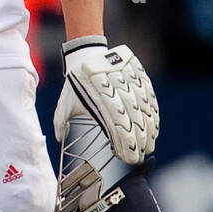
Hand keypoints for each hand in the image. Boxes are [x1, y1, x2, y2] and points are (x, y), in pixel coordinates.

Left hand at [54, 37, 158, 163]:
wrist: (85, 53)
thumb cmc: (75, 82)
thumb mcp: (64, 101)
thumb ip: (60, 122)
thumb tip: (59, 139)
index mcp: (98, 100)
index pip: (116, 127)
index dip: (124, 144)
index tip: (126, 158)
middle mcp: (116, 92)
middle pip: (133, 121)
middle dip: (138, 142)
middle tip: (139, 157)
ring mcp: (130, 83)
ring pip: (144, 110)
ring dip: (148, 131)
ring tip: (149, 146)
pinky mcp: (138, 76)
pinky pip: (150, 97)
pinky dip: (153, 114)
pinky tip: (154, 127)